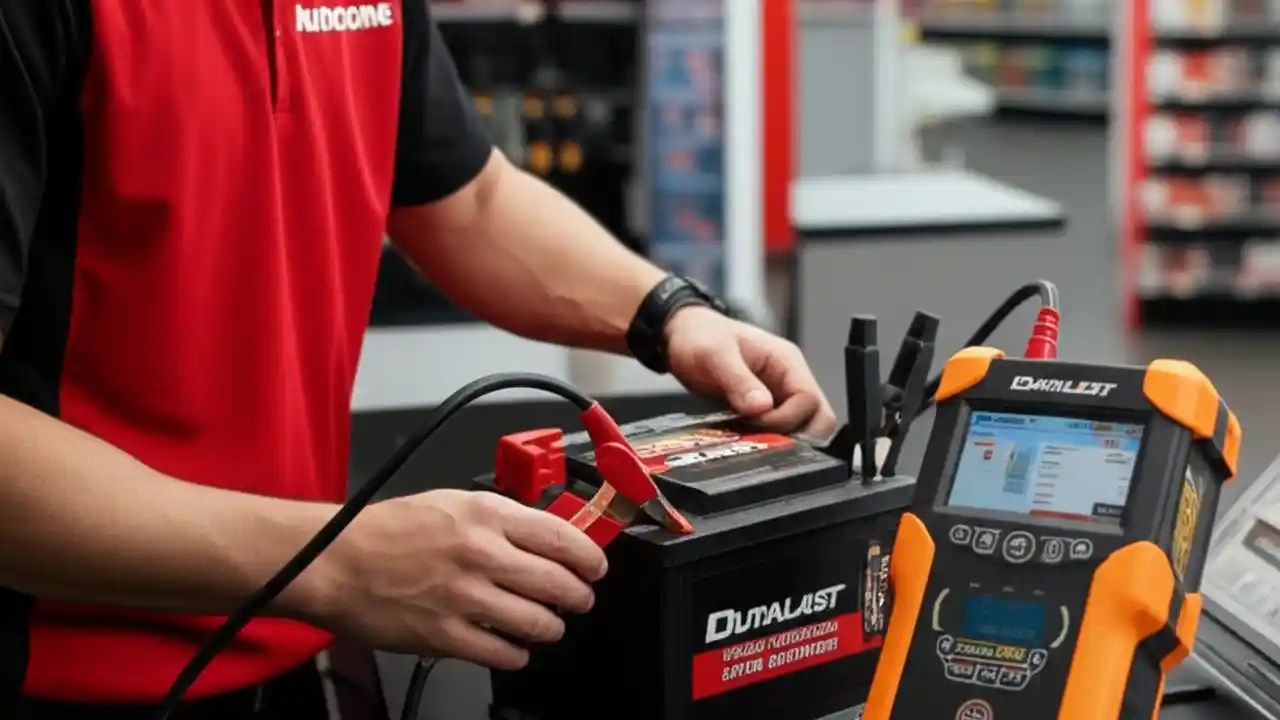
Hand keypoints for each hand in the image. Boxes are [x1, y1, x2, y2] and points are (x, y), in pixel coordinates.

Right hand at [316, 489, 606, 669]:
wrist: (337, 562)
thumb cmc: (389, 530)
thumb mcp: (453, 503)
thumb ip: (501, 519)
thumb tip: (547, 537)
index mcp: (486, 515)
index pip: (562, 537)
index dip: (590, 557)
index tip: (596, 566)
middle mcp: (482, 554)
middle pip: (560, 583)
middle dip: (579, 596)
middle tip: (579, 599)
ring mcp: (465, 597)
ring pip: (538, 622)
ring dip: (552, 627)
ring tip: (549, 624)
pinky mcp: (446, 635)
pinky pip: (504, 653)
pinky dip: (517, 653)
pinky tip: (514, 646)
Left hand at [664, 306, 837, 438]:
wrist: (681, 335)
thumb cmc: (699, 335)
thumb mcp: (714, 354)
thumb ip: (738, 380)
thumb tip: (762, 407)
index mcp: (787, 361)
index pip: (810, 400)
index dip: (787, 419)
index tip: (758, 422)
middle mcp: (788, 379)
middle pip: (816, 418)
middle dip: (794, 435)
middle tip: (761, 440)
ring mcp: (778, 395)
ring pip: (800, 428)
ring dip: (779, 439)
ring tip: (749, 439)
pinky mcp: (764, 409)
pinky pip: (777, 431)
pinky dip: (766, 440)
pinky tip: (744, 439)